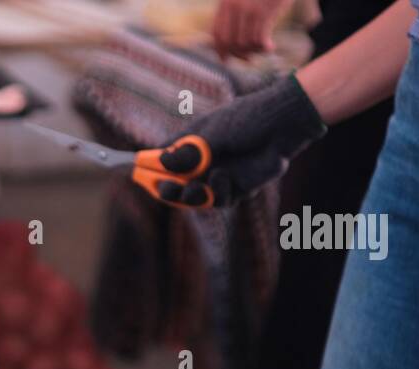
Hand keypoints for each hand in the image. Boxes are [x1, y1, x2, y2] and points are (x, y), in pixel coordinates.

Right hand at [152, 74, 325, 206]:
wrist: (283, 125)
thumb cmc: (247, 119)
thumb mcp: (212, 134)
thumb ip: (188, 152)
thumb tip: (162, 162)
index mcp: (190, 144)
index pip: (161, 159)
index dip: (148, 168)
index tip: (135, 172)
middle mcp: (201, 162)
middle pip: (173, 184)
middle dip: (167, 189)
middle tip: (164, 188)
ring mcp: (216, 177)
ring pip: (193, 197)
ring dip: (190, 195)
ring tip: (194, 186)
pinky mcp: (235, 189)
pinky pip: (218, 200)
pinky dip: (218, 191)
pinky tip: (224, 176)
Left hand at [212, 0, 290, 58]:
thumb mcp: (242, 0)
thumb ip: (233, 17)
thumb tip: (229, 46)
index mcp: (226, 3)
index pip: (217, 33)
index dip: (220, 49)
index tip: (225, 59)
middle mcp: (235, 6)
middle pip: (230, 42)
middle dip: (238, 54)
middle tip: (249, 58)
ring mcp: (249, 9)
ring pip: (245, 42)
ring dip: (254, 50)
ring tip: (262, 48)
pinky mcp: (265, 11)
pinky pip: (260, 38)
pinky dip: (265, 47)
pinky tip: (271, 47)